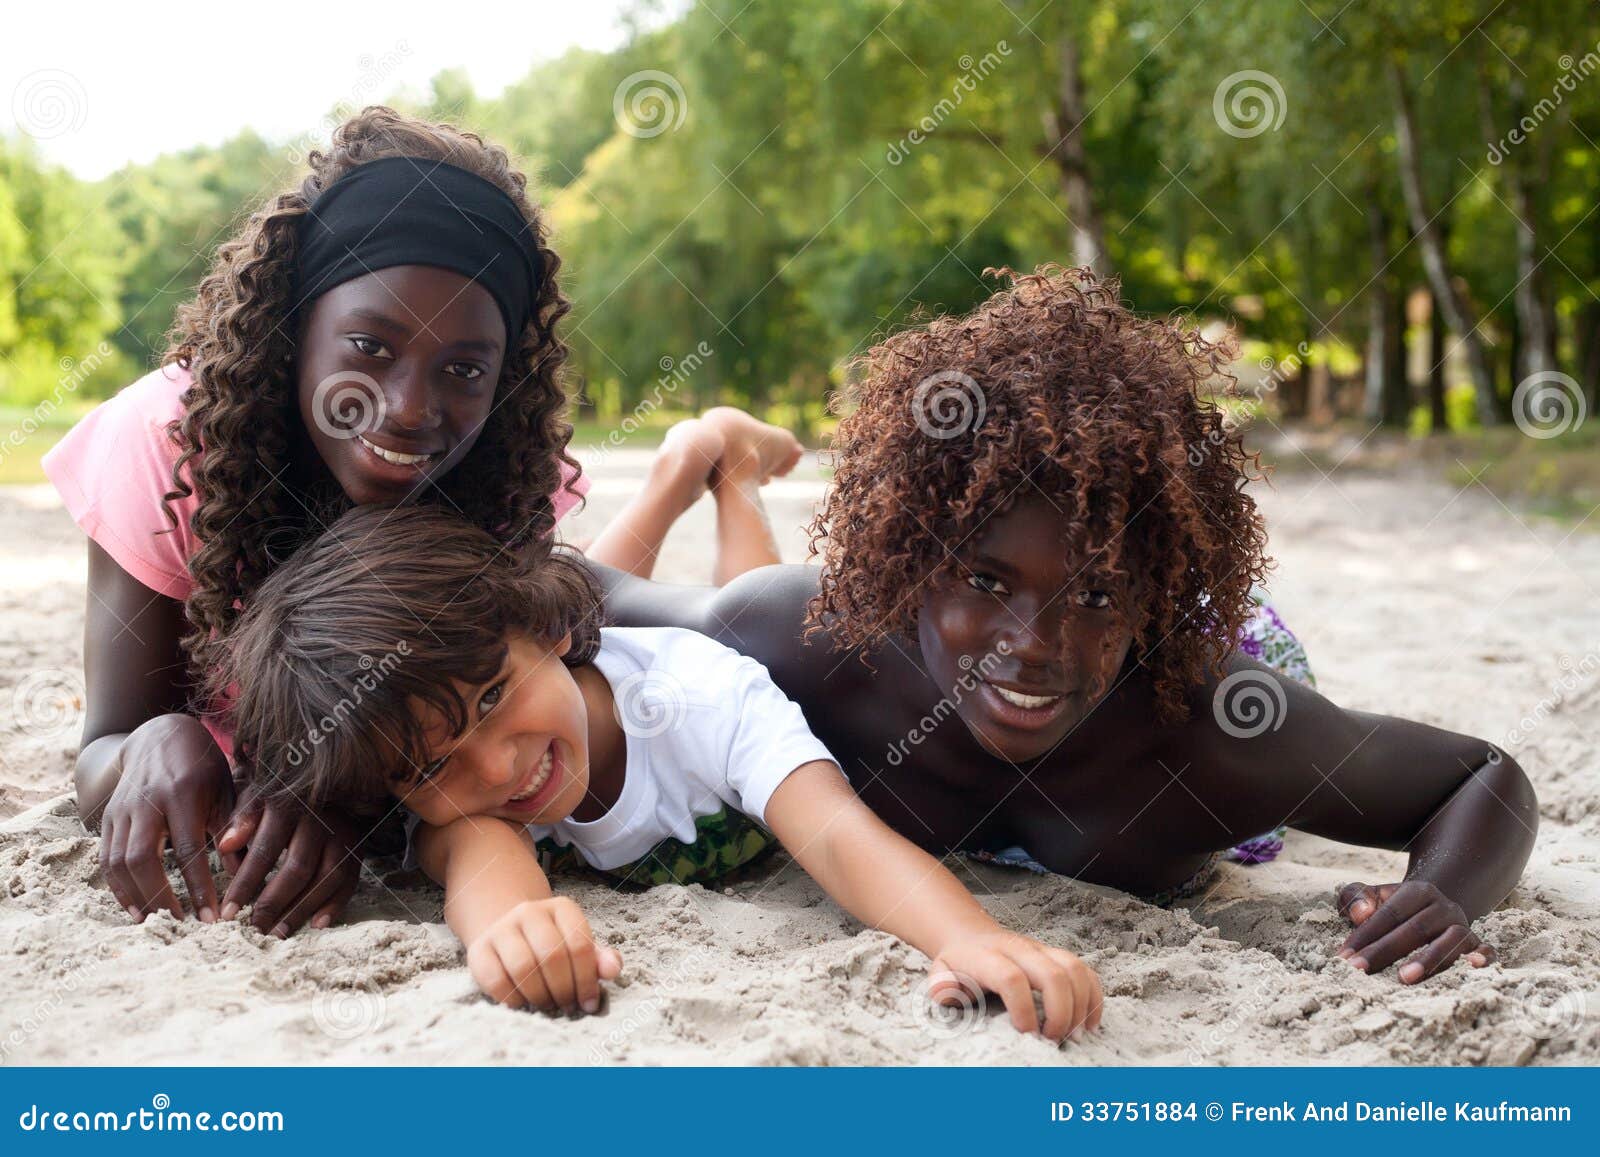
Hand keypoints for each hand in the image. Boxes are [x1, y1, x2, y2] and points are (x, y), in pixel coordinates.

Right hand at [99, 713, 233, 923]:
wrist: (158, 737)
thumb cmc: (203, 765)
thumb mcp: (227, 787)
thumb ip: (234, 826)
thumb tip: (245, 872)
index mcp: (182, 793)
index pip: (188, 848)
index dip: (199, 885)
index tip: (212, 916)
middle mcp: (146, 802)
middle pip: (142, 859)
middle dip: (161, 897)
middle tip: (182, 926)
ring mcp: (121, 811)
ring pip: (117, 863)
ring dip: (136, 898)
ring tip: (157, 924)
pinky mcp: (107, 819)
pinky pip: (105, 860)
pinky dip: (118, 889)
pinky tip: (136, 909)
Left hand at [216, 783, 361, 936]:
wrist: (332, 784)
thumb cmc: (283, 800)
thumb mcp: (258, 799)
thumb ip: (240, 821)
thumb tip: (225, 847)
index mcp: (289, 808)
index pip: (264, 852)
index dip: (245, 884)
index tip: (228, 912)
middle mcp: (320, 821)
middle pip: (298, 869)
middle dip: (274, 903)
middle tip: (255, 929)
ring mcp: (342, 836)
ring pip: (326, 879)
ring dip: (302, 909)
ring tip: (279, 933)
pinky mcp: (357, 849)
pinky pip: (349, 882)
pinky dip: (335, 905)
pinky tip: (317, 924)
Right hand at [465, 896, 622, 1013]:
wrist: (509, 934)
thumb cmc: (553, 945)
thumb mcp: (579, 946)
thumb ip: (600, 959)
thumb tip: (613, 970)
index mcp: (561, 908)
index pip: (579, 944)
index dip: (587, 979)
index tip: (589, 1003)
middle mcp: (529, 911)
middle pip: (551, 956)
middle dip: (564, 990)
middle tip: (567, 1008)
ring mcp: (501, 928)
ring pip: (523, 967)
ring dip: (539, 996)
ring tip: (549, 1007)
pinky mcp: (478, 949)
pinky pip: (496, 980)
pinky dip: (513, 1000)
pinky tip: (524, 1006)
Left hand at [930, 930, 1101, 1040]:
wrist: (972, 937)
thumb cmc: (959, 964)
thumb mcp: (940, 973)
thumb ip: (941, 986)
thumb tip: (949, 992)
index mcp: (989, 957)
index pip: (1011, 978)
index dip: (1023, 1009)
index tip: (1026, 1034)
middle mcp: (1020, 950)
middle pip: (1053, 973)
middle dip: (1060, 1012)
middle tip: (1052, 1040)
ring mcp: (1042, 951)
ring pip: (1075, 970)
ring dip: (1081, 1006)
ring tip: (1074, 1036)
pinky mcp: (1058, 957)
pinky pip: (1086, 972)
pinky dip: (1094, 998)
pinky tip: (1089, 1024)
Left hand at [1336, 881, 1495, 982]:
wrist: (1431, 912)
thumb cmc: (1392, 910)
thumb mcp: (1372, 897)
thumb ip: (1356, 897)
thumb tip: (1361, 914)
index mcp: (1418, 891)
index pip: (1389, 914)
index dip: (1365, 935)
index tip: (1344, 956)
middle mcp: (1444, 907)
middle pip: (1416, 928)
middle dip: (1385, 951)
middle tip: (1361, 970)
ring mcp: (1464, 926)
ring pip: (1452, 940)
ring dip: (1429, 960)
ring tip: (1403, 978)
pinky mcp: (1479, 945)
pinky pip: (1487, 950)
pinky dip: (1482, 959)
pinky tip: (1470, 968)